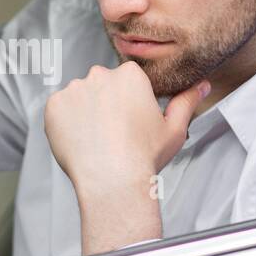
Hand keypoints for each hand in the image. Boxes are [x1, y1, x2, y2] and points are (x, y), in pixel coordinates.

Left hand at [44, 61, 209, 253]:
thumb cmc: (143, 156)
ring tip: (96, 139)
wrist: (112, 180)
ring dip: (85, 111)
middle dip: (106, 103)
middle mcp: (99, 75)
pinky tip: (80, 140)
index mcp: (129, 75)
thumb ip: (187, 102)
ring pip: (80, 96)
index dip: (129, 101)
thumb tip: (202, 85)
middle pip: (101, 85)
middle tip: (113, 132)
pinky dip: (65, 121)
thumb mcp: (174, 129)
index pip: (126, 79)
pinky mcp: (54, 105)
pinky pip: (59, 109)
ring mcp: (74, 89)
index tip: (130, 121)